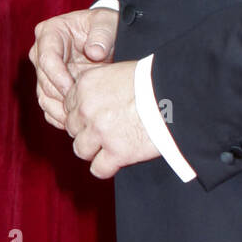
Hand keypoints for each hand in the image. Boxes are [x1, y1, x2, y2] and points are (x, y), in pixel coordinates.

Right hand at [29, 7, 118, 128]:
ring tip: (78, 121)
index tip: (73, 89)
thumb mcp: (106, 24)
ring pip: (44, 97)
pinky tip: (74, 125)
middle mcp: (41, 52)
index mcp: (50, 32)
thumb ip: (101, 35)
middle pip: (43, 81)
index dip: (58, 76)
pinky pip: (49, 107)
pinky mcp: (50, 87)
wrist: (107, 37)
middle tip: (81, 109)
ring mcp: (45, 71)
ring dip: (60, 111)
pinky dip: (59, 117)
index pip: (47, 58)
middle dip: (61, 97)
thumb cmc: (104, 26)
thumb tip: (94, 52)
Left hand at [63, 60, 159, 177]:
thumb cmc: (151, 80)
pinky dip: (105, 168)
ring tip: (108, 148)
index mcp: (85, 85)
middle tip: (103, 132)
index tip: (92, 117)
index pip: (68, 105)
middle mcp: (87, 109)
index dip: (81, 113)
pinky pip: (98, 169)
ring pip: (81, 149)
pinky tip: (115, 162)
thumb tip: (95, 98)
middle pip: (73, 128)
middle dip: (86, 131)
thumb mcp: (118, 72)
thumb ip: (100, 86)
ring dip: (93, 150)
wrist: (173, 95)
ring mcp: (100, 132)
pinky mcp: (116, 153)